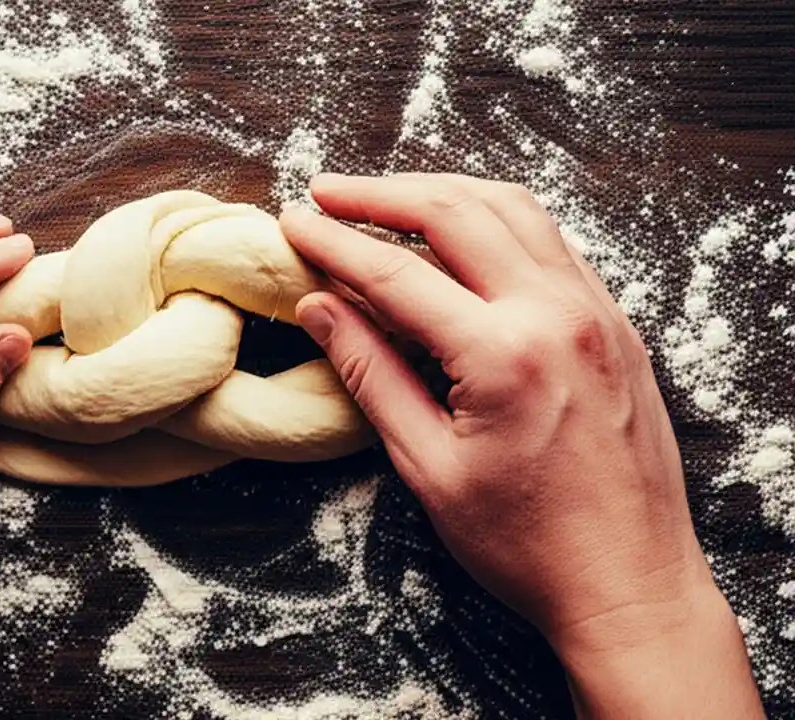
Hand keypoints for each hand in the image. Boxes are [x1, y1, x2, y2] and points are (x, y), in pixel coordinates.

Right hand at [282, 174, 761, 718]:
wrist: (631, 584)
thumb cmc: (527, 544)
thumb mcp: (428, 466)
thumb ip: (370, 373)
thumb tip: (319, 307)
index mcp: (504, 354)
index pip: (397, 273)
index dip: (335, 243)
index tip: (294, 223)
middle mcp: (558, 313)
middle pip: (456, 213)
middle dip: (382, 194)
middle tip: (328, 191)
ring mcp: (597, 312)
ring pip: (513, 210)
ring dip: (443, 193)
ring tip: (388, 198)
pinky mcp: (616, 324)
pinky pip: (551, 242)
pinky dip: (497, 220)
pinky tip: (463, 234)